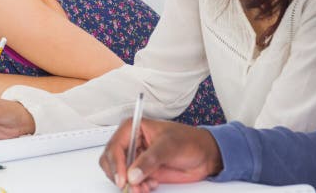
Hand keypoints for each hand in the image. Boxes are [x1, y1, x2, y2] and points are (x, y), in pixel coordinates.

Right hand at [99, 118, 223, 192]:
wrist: (204, 155)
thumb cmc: (189, 141)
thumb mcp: (169, 146)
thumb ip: (149, 160)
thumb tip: (133, 174)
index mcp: (133, 128)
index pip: (115, 146)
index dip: (116, 163)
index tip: (123, 179)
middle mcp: (131, 142)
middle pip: (111, 161)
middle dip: (121, 177)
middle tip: (133, 187)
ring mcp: (136, 157)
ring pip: (120, 174)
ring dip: (130, 185)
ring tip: (144, 188)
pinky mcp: (142, 171)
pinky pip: (131, 183)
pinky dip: (138, 188)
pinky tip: (151, 184)